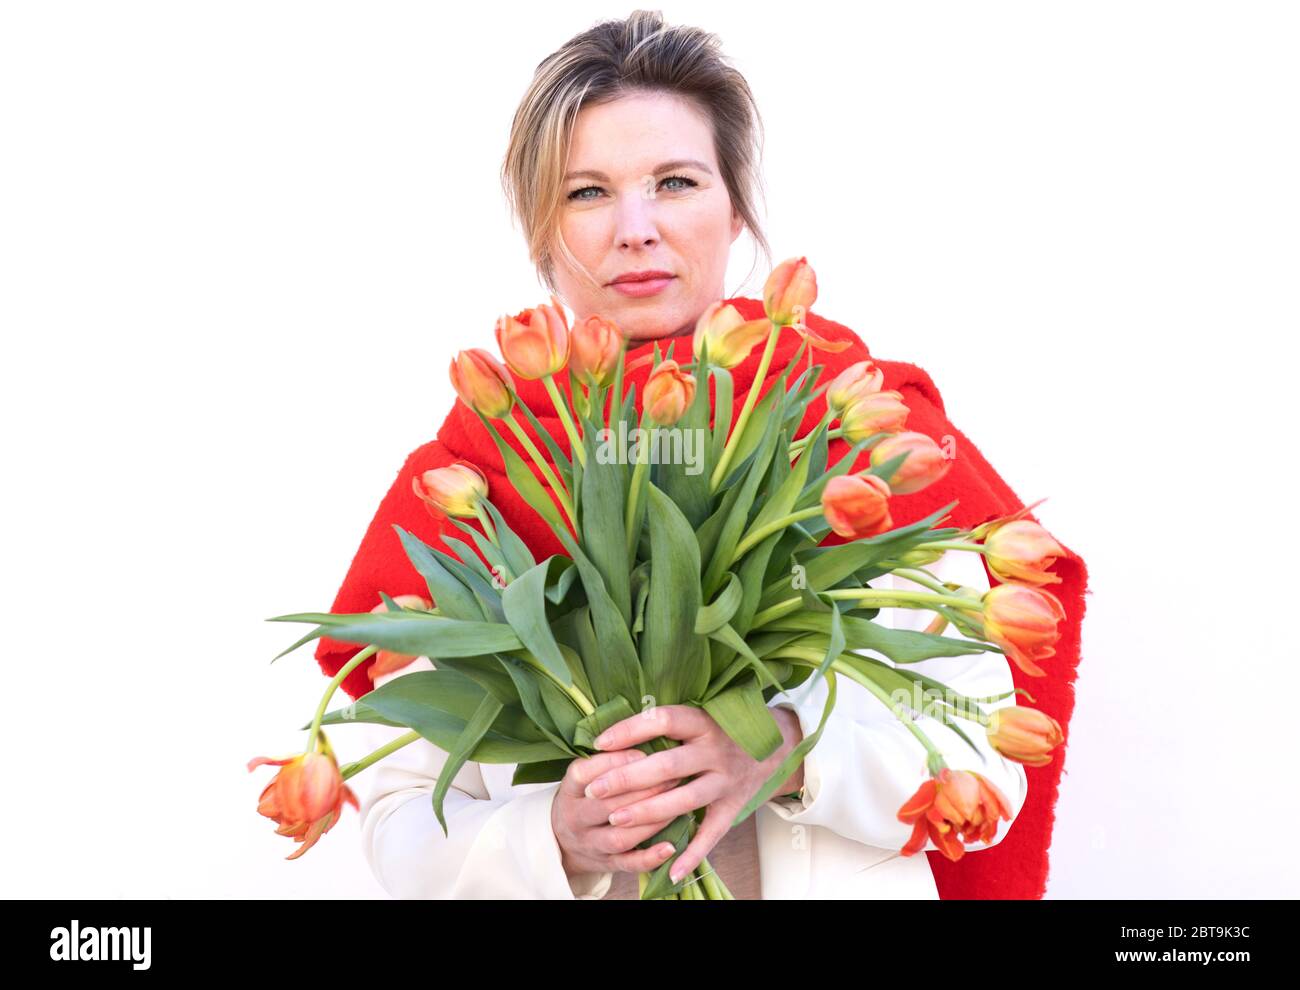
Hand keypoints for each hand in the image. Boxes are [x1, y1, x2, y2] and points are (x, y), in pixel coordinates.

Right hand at [550, 748, 683, 879]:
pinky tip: (671, 847)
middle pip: (607, 804)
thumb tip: (647, 734)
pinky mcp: (606, 864)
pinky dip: (650, 857)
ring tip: (678, 805)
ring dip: (651, 821)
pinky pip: (629, 864)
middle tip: (675, 774)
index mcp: (570, 788)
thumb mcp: (586, 773)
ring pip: (620, 836)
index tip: (644, 753)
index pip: (585, 773)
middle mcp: (575, 817)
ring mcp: (590, 844)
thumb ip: (608, 758)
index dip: (615, 762)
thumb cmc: (586, 795)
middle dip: (644, 789)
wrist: (563, 840)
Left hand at [587, 704, 804, 884]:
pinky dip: (692, 855)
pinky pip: (711, 834)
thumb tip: (614, 730)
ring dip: (647, 812)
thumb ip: (667, 723)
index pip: (663, 720)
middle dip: (627, 779)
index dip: (630, 730)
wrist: (777, 745)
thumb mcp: (702, 713)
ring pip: (683, 800)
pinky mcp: (733, 807)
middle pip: (667, 765)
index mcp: (704, 722)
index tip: (600, 742)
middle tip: (595, 791)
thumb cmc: (723, 727)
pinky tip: (669, 871)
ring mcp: (726, 781)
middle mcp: (716, 751)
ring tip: (615, 820)